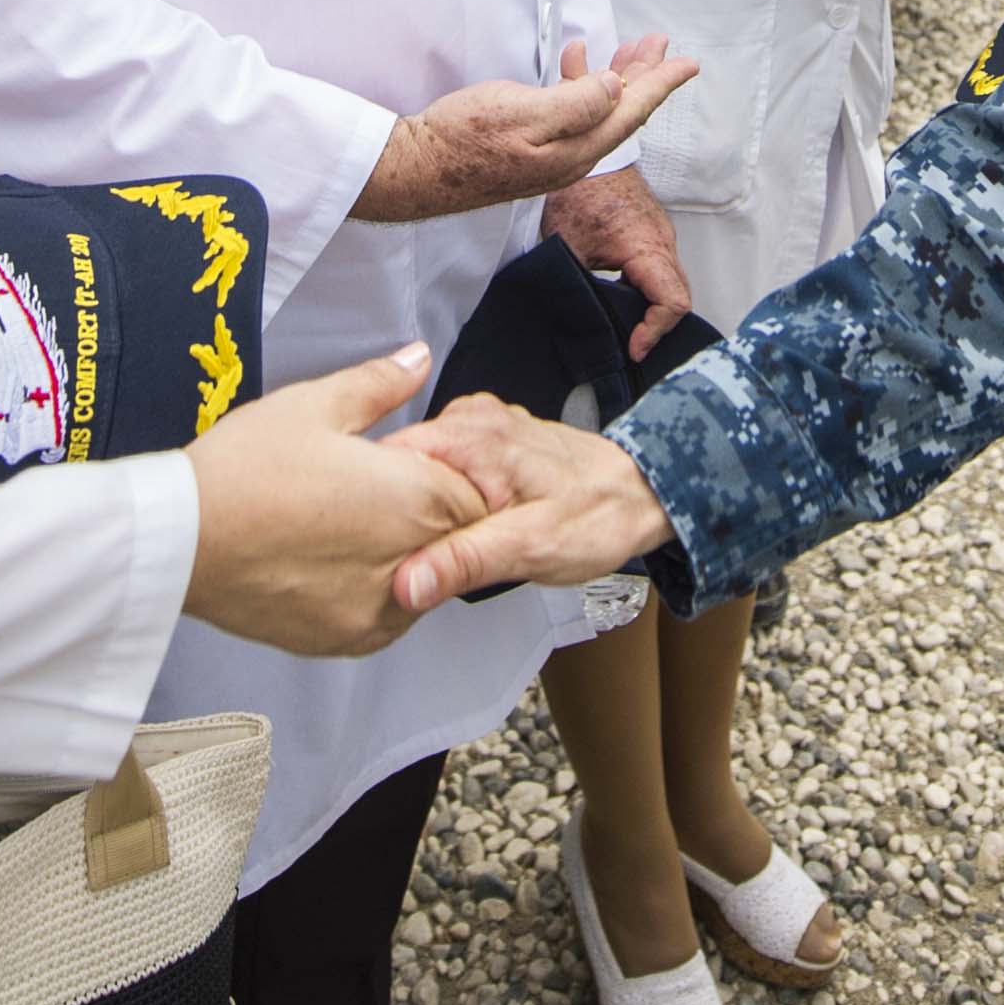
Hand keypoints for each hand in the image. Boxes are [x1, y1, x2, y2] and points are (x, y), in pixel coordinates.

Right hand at [181, 345, 484, 655]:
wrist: (182, 539)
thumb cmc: (244, 468)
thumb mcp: (313, 405)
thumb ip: (380, 384)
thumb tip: (420, 357)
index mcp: (415, 496)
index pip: (476, 491)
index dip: (445, 472)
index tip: (403, 464)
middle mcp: (410, 559)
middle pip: (454, 538)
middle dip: (428, 514)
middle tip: (369, 494)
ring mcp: (379, 608)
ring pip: (424, 581)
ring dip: (406, 556)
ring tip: (345, 528)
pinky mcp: (346, 639)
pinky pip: (388, 617)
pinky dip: (377, 593)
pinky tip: (334, 565)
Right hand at [353, 36, 695, 220]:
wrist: (418, 170)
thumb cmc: (463, 140)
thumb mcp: (523, 113)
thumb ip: (576, 103)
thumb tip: (616, 88)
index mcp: (577, 148)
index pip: (632, 110)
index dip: (662, 83)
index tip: (689, 63)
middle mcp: (572, 157)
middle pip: (622, 111)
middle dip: (645, 75)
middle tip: (660, 44)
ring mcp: (552, 157)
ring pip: (600, 112)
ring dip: (618, 79)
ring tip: (631, 52)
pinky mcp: (533, 151)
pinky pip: (576, 115)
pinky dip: (586, 88)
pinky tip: (578, 68)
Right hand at [381, 395, 671, 612]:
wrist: (645, 493)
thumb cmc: (599, 516)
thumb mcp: (531, 547)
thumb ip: (465, 561)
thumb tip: (405, 584)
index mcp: (470, 436)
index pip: (382, 460)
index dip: (365, 504)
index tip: (358, 545)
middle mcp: (468, 420)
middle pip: (395, 467)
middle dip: (389, 512)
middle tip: (394, 559)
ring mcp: (478, 427)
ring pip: (416, 471)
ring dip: (413, 509)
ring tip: (419, 548)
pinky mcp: (486, 442)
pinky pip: (441, 468)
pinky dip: (437, 499)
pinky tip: (447, 529)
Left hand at [543, 167, 692, 356]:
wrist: (582, 153)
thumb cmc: (576, 195)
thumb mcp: (568, 250)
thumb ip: (579, 288)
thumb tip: (579, 323)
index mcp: (646, 248)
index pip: (672, 302)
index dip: (654, 331)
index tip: (633, 348)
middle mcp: (664, 242)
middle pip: (680, 297)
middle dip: (658, 326)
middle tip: (632, 345)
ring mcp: (663, 235)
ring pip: (674, 283)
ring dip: (655, 308)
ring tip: (627, 327)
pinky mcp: (656, 232)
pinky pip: (664, 269)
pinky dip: (652, 290)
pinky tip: (625, 299)